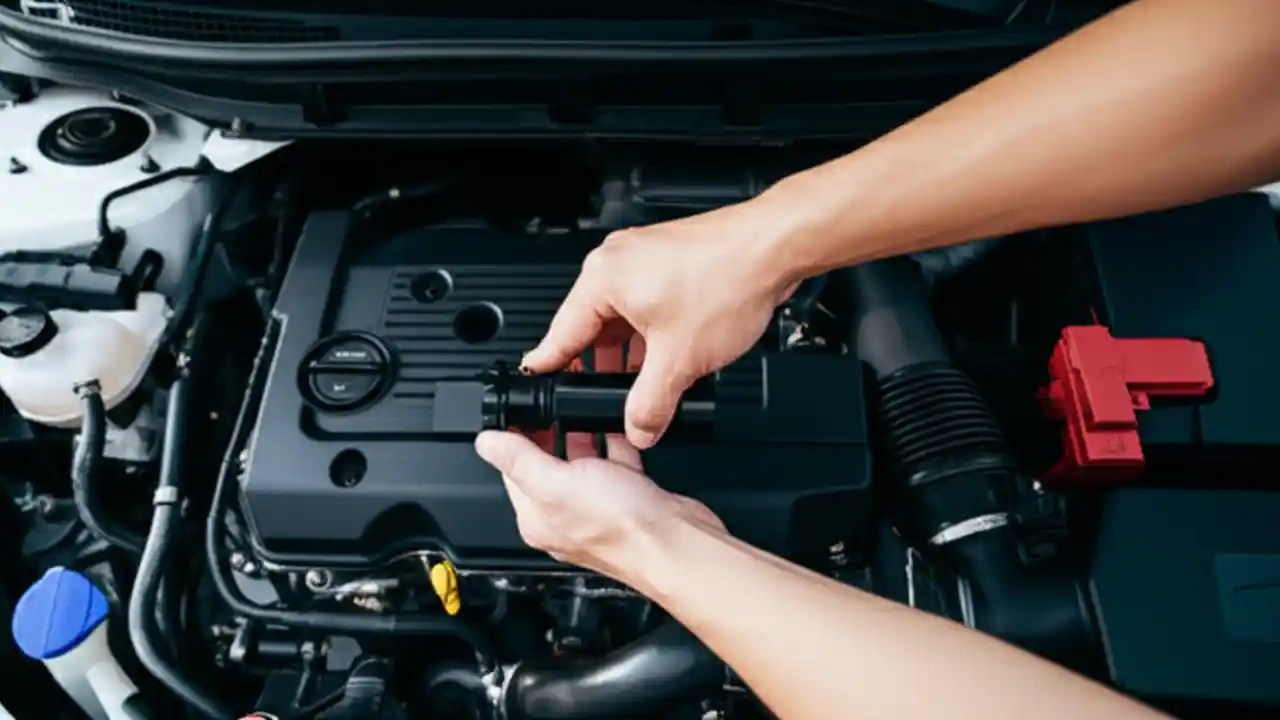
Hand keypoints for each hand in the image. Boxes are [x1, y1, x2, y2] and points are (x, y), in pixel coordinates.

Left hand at [474, 429, 722, 581]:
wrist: (676, 542)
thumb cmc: (621, 527)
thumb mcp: (555, 482)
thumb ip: (518, 459)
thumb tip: (485, 442)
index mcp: (538, 518)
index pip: (512, 471)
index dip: (514, 438)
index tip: (520, 409)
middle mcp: (566, 516)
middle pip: (548, 464)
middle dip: (549, 432)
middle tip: (553, 402)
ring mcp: (599, 507)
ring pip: (583, 462)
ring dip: (583, 435)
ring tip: (583, 408)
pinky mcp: (630, 498)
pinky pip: (616, 463)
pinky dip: (616, 443)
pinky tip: (619, 426)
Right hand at [521, 194, 804, 447]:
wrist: (775, 246)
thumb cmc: (729, 278)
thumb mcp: (680, 360)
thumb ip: (651, 404)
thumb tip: (638, 427)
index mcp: (602, 279)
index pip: (561, 335)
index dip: (549, 368)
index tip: (535, 386)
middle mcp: (616, 262)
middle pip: (591, 328)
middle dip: (601, 367)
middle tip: (603, 400)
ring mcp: (644, 258)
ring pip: (621, 318)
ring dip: (631, 352)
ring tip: (645, 383)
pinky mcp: (669, 262)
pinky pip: (644, 305)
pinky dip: (650, 333)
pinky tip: (669, 356)